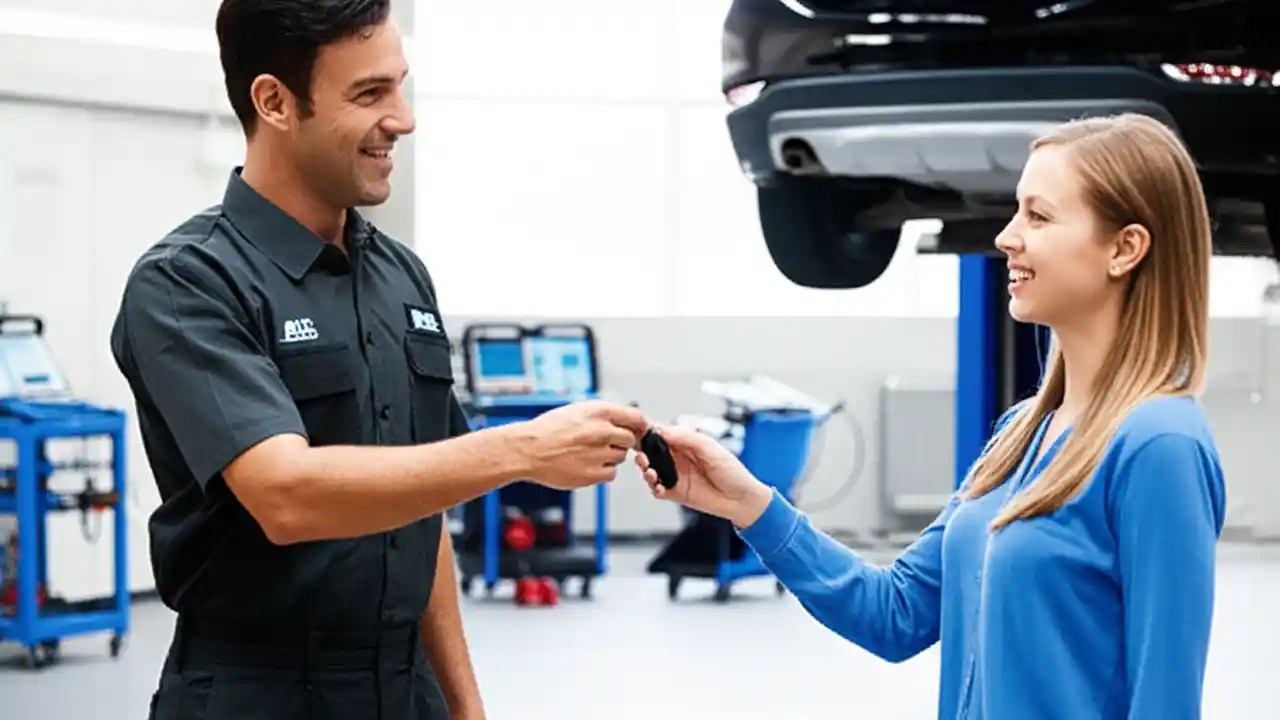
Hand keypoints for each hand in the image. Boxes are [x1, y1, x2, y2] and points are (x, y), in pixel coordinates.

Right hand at [515, 400, 648, 489]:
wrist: (528, 449)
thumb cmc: (550, 429)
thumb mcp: (578, 410)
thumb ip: (604, 415)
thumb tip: (627, 421)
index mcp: (599, 412)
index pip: (636, 418)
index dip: (639, 426)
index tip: (637, 431)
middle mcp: (602, 431)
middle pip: (630, 439)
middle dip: (621, 442)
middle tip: (605, 444)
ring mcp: (598, 454)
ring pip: (620, 457)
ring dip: (610, 457)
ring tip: (588, 453)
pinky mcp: (592, 474)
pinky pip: (611, 474)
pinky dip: (603, 471)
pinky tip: (586, 465)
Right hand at [634, 424, 771, 528]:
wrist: (742, 499)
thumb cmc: (732, 471)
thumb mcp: (709, 448)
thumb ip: (685, 438)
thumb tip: (662, 430)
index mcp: (685, 443)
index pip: (661, 433)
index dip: (648, 432)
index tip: (638, 431)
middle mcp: (677, 458)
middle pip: (650, 451)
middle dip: (641, 451)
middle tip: (640, 455)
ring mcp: (675, 476)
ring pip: (650, 470)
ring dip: (645, 469)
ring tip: (648, 470)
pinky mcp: (675, 493)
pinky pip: (657, 489)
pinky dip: (653, 487)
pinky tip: (657, 486)